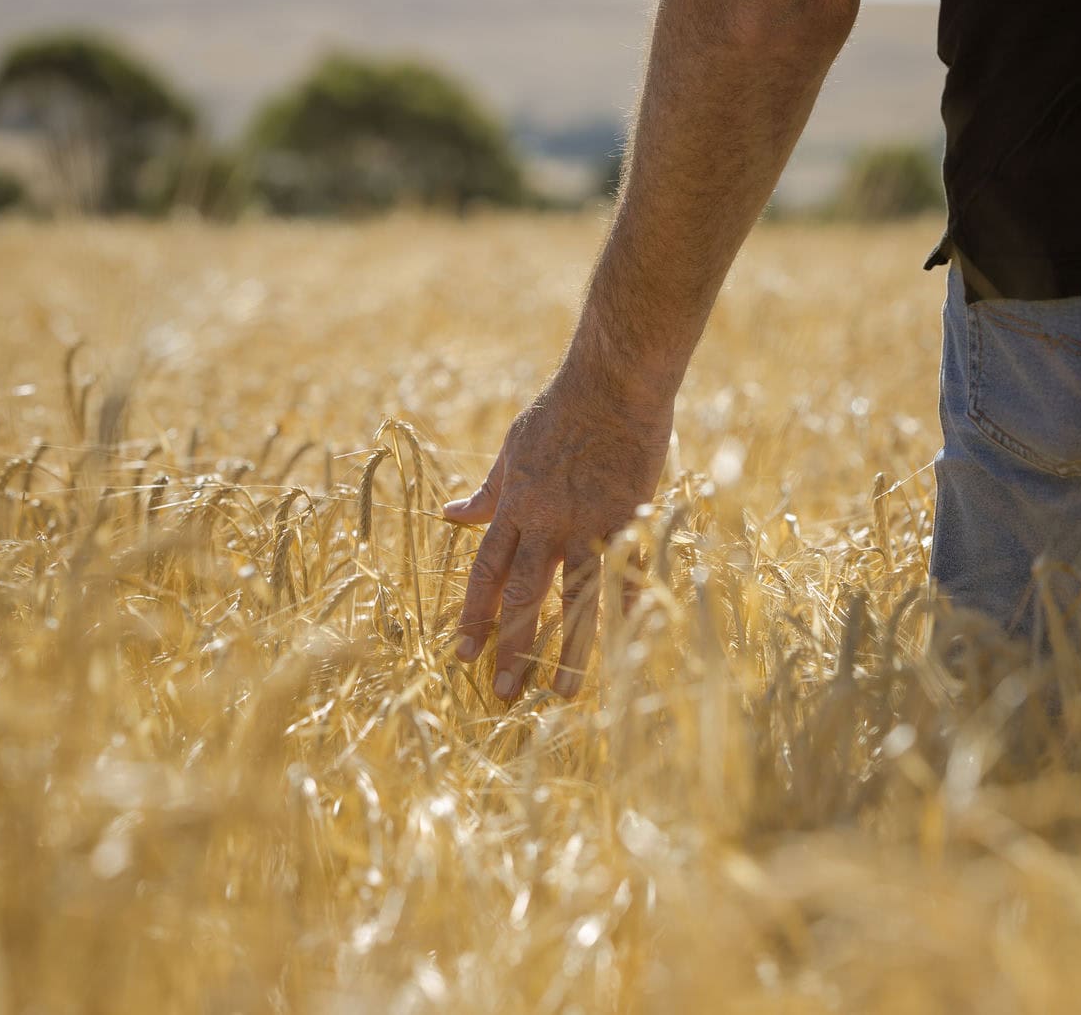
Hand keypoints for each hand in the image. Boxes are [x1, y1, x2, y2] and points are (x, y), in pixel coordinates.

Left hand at [443, 363, 672, 699]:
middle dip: (513, 647)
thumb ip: (487, 491)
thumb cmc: (560, 411)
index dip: (474, 615)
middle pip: (526, 596)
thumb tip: (450, 514)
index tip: (462, 654)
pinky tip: (628, 650)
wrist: (612, 384)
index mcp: (516, 506)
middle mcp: (547, 522)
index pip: (486, 572)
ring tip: (562, 695)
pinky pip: (628, 574)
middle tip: (503, 694)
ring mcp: (591, 523)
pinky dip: (629, 612)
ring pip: (576, 598)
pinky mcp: (630, 518)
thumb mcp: (511, 448)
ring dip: (569, 650)